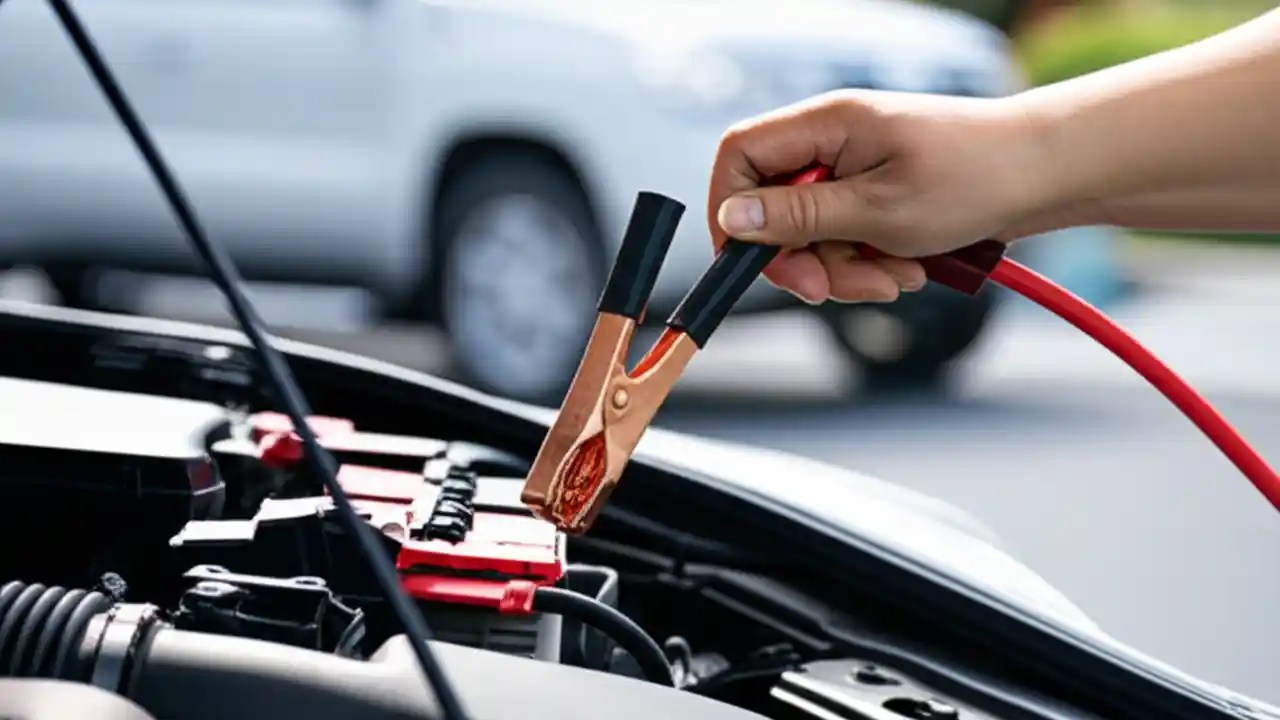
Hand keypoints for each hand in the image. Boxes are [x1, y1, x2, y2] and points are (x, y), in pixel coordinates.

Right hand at [707, 89, 1079, 303]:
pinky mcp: (878, 195)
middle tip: (830, 288)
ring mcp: (856, 169)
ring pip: (812, 234)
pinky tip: (907, 267)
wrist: (1049, 175)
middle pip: (772, 207)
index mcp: (825, 123)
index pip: (740, 156)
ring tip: (894, 275)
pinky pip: (847, 239)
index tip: (750, 262)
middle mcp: (833, 141)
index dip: (731, 211)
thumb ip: (798, 218)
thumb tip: (733, 221)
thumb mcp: (876, 210)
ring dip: (843, 268)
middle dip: (801, 259)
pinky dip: (868, 263)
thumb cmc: (974, 177)